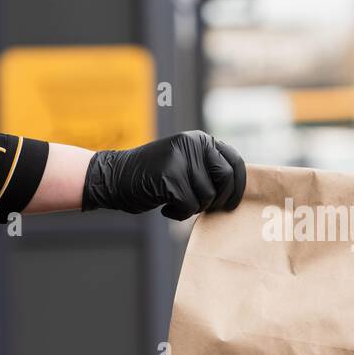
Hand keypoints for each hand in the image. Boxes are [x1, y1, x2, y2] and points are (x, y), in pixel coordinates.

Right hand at [83, 131, 246, 219]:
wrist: (114, 178)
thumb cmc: (153, 177)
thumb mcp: (184, 163)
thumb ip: (207, 168)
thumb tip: (238, 189)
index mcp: (200, 140)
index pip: (234, 160)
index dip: (239, 185)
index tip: (231, 203)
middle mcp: (193, 144)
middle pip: (226, 178)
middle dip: (219, 199)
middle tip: (203, 207)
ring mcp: (181, 159)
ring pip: (207, 196)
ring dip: (193, 208)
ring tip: (175, 203)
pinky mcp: (169, 176)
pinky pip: (189, 206)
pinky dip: (178, 214)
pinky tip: (165, 208)